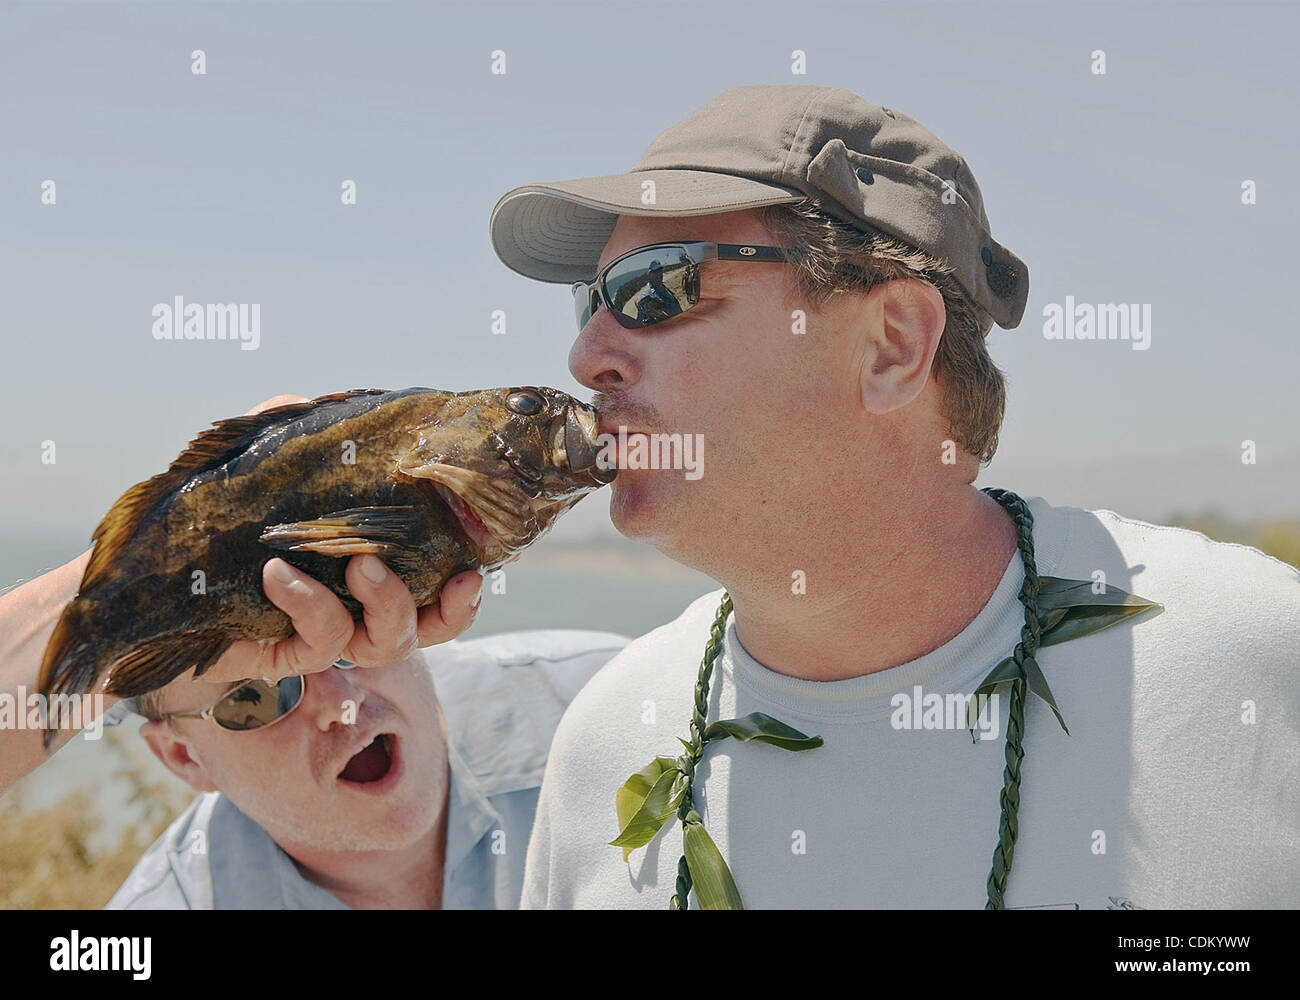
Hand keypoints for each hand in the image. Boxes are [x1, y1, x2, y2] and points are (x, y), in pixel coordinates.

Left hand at [200, 394, 483, 683]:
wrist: (166, 579)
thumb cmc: (223, 524)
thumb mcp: (258, 473)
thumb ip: (284, 437)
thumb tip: (303, 402)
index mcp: (374, 570)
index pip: (438, 592)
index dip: (463, 594)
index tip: (473, 570)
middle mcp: (360, 610)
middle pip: (428, 628)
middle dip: (448, 610)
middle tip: (448, 576)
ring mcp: (329, 636)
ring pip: (387, 644)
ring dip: (386, 602)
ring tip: (359, 564)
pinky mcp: (289, 656)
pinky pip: (320, 642)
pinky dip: (308, 602)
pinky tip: (279, 574)